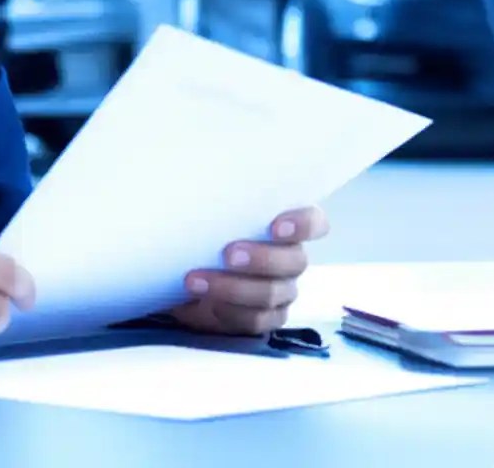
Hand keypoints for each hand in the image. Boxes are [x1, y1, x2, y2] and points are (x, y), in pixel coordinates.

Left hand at [171, 207, 329, 335]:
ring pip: (271, 293)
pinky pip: (254, 320)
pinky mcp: (261, 318)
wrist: (179, 273)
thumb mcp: (205, 212)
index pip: (313, 222)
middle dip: (262, 259)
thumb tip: (191, 173)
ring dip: (233, 287)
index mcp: (286, 226)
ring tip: (194, 280)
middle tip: (228, 253)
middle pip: (294, 261)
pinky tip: (202, 301)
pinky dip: (227, 310)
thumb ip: (214, 200)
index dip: (303, 225)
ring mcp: (280, 291)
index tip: (276, 227)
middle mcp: (290, 259)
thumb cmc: (199, 233)